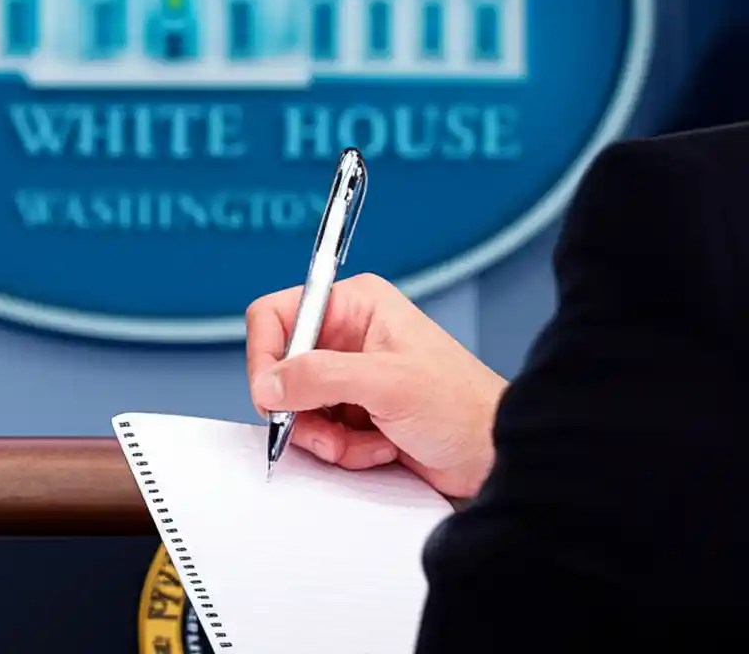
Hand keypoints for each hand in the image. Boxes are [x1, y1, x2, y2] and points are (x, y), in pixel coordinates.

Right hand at [245, 274, 506, 498]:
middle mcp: (347, 335)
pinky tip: (379, 448)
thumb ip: (320, 376)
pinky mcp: (353, 412)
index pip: (277, 316)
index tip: (272, 396)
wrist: (495, 456)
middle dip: (302, 409)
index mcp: (355, 305)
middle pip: (282, 369)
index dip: (266, 357)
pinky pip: (317, 433)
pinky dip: (341, 449)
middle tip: (330, 431)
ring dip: (326, 436)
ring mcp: (348, 376)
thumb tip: (269, 383)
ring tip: (366, 441)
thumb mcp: (387, 383)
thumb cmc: (463, 407)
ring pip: (296, 407)